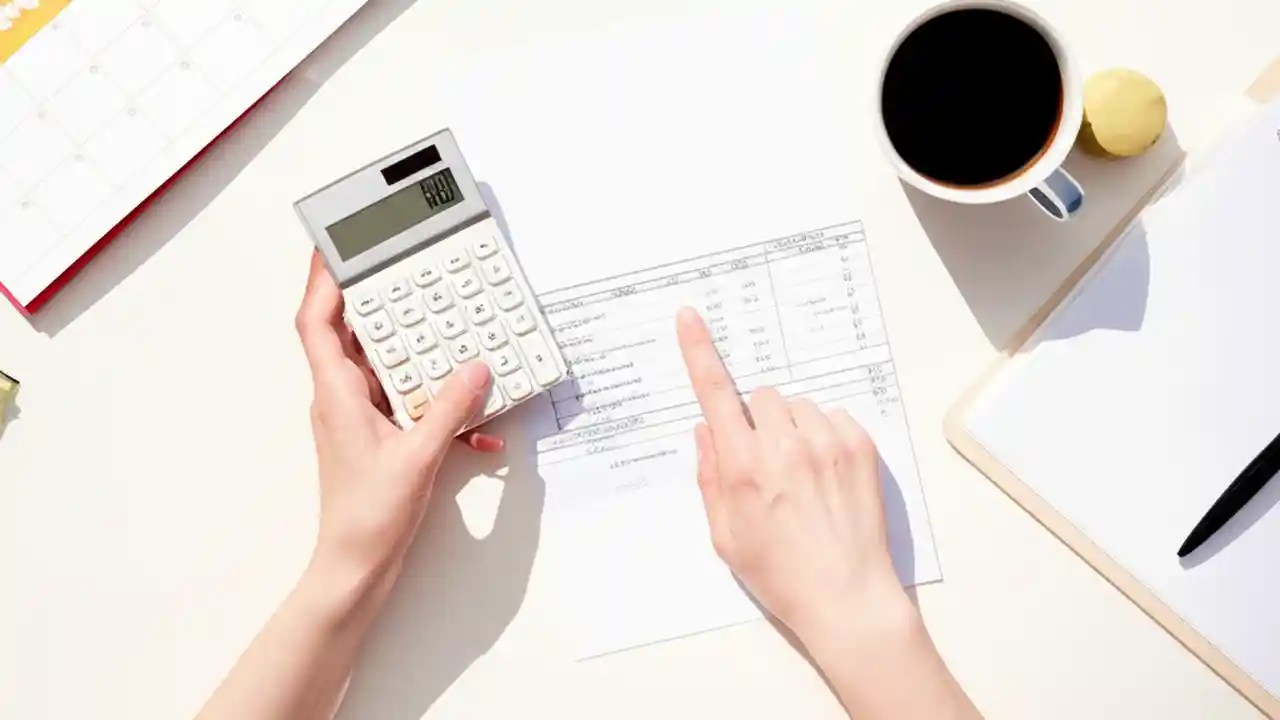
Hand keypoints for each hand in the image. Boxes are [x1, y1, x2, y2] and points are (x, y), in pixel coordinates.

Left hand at [296, 252, 501, 580]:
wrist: (356, 564)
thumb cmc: (368, 517)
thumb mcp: (418, 457)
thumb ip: (449, 409)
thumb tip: (474, 368)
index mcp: (336, 394)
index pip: (317, 322)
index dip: (322, 281)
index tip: (335, 247)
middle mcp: (341, 398)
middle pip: (352, 334)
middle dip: (382, 303)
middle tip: (407, 274)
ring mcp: (358, 417)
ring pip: (383, 365)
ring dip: (415, 350)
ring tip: (448, 333)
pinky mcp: (377, 434)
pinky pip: (404, 399)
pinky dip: (434, 400)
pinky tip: (472, 422)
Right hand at [675, 307, 908, 640]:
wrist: (846, 595)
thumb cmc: (780, 573)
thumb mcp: (725, 535)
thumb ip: (709, 476)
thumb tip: (705, 430)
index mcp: (743, 467)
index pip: (713, 394)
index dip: (698, 351)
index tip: (689, 318)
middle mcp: (784, 445)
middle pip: (760, 397)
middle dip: (756, 419)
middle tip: (764, 460)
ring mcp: (826, 442)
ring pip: (797, 405)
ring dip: (792, 426)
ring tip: (800, 474)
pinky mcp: (859, 446)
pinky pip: (832, 416)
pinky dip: (824, 435)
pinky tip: (824, 473)